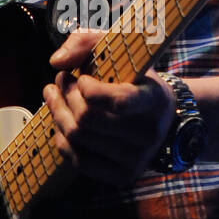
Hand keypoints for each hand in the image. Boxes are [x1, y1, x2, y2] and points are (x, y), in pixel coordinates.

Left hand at [43, 29, 175, 186]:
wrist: (164, 118)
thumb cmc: (134, 78)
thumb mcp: (119, 50)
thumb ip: (85, 42)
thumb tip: (56, 62)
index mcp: (154, 100)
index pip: (120, 101)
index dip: (89, 89)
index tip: (82, 78)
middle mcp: (149, 133)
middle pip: (87, 119)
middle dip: (64, 96)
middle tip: (60, 82)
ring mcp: (137, 158)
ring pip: (78, 138)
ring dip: (58, 113)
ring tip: (55, 97)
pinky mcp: (123, 176)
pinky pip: (79, 161)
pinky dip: (62, 140)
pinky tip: (62, 123)